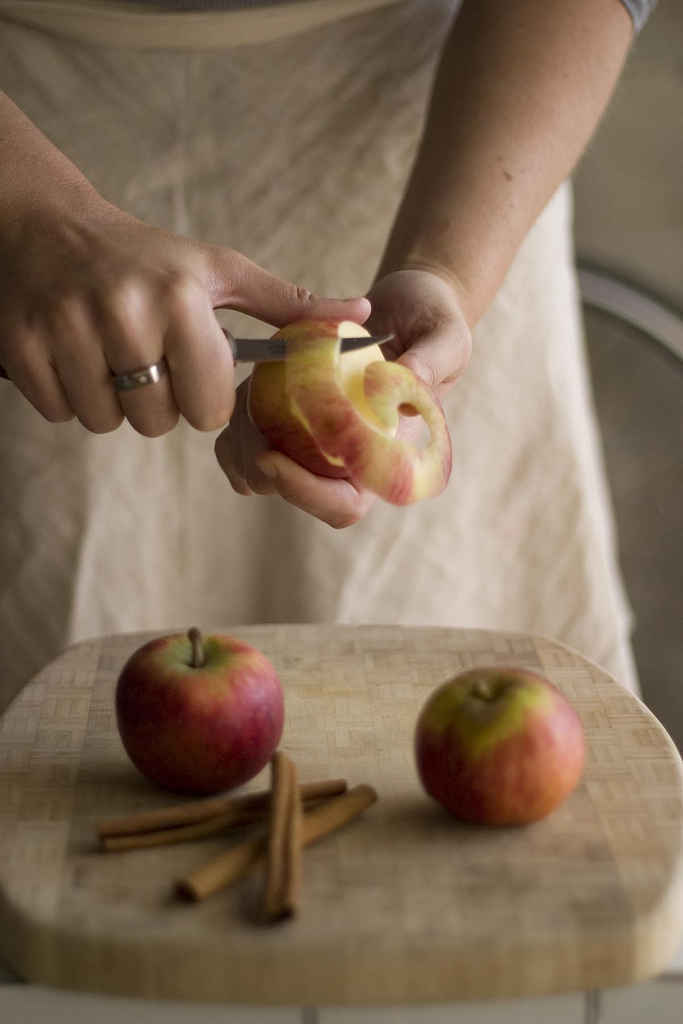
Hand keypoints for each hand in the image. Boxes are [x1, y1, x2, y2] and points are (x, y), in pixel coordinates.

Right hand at [0, 195, 369, 435]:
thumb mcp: (220, 271)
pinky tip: (73, 353)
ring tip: (109, 354)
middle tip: (145, 359)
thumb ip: (290, 304)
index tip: (188, 369)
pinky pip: (58, 412)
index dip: (201, 399)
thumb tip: (361, 318)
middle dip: (156, 402)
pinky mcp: (20, 347)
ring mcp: (66, 330)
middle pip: (155, 423)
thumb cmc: (148, 258)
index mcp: (180, 299)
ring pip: (105, 423)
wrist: (50, 228)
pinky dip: (67, 394)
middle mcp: (123, 313)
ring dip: (111, 401)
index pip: (206, 409)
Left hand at [215, 269, 471, 526]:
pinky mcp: (281, 427)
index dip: (305, 493)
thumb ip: (430, 361)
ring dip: (240, 438)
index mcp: (383, 461)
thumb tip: (403, 379)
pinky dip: (230, 426)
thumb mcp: (444, 337)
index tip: (270, 458)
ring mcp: (308, 450)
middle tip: (249, 405)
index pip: (342, 505)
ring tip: (251, 385)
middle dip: (258, 458)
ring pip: (256, 474)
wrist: (401, 309)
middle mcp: (343, 465)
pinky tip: (239, 389)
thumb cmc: (431, 324)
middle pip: (288, 492)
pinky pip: (239, 447)